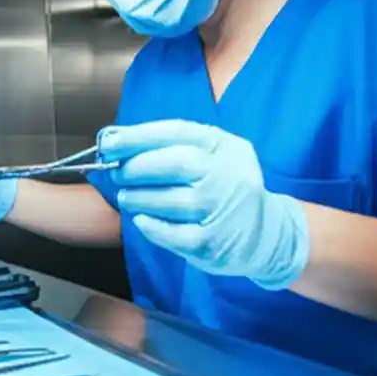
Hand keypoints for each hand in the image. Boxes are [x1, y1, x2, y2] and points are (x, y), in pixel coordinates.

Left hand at [98, 119, 308, 288]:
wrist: (267, 233)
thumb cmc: (226, 188)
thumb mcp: (214, 155)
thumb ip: (172, 144)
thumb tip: (116, 138)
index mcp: (224, 146)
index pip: (177, 132)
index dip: (138, 136)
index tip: (109, 141)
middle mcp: (227, 175)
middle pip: (174, 164)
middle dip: (136, 167)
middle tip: (118, 172)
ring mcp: (222, 210)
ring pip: (169, 201)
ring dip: (138, 198)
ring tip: (127, 197)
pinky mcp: (213, 243)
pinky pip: (172, 234)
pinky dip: (151, 225)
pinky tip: (142, 220)